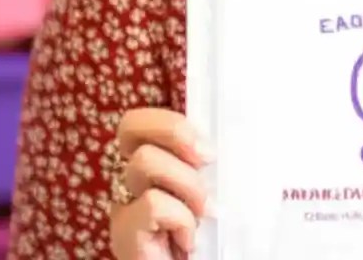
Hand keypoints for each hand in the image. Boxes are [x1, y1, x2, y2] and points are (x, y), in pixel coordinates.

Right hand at [110, 108, 212, 259]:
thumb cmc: (212, 238)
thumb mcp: (216, 189)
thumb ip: (212, 164)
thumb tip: (239, 134)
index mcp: (151, 165)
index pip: (138, 122)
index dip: (168, 122)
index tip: (207, 148)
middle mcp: (130, 181)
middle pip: (131, 126)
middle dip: (175, 134)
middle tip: (207, 160)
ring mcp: (124, 206)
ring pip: (144, 160)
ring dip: (187, 183)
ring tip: (204, 212)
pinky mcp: (124, 234)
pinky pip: (152, 203)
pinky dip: (181, 219)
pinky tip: (188, 240)